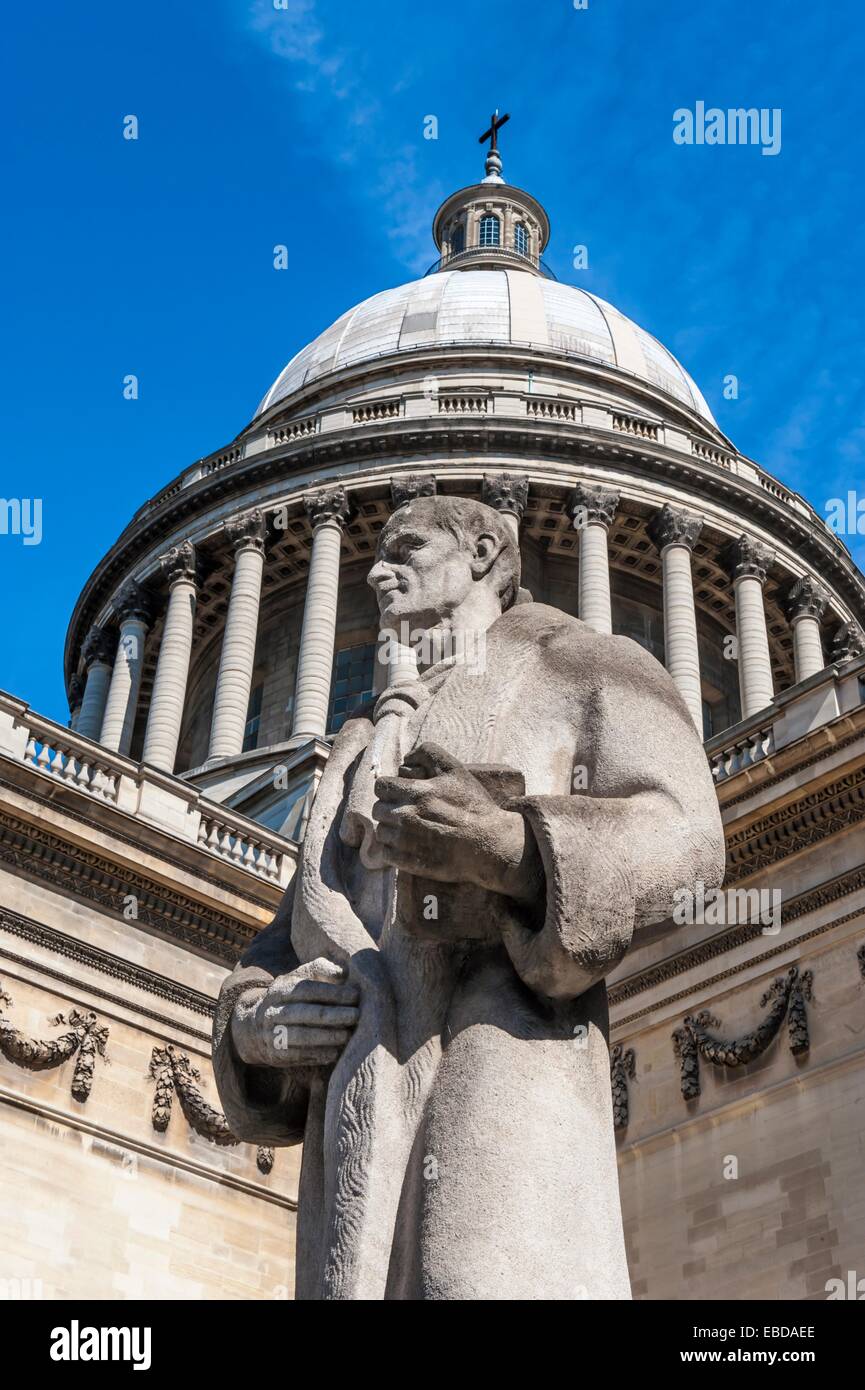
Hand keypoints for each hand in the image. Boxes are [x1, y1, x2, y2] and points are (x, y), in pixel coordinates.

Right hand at [231, 957, 358, 1070]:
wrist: (255, 1027)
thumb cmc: (289, 999)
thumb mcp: (298, 978)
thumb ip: (319, 969)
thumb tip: (342, 973)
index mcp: (280, 989)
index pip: (307, 989)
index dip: (332, 992)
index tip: (355, 995)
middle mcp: (274, 1011)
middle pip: (306, 1013)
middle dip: (333, 1015)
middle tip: (356, 1015)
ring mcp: (272, 1034)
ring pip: (302, 1036)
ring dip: (327, 1037)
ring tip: (348, 1035)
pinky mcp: (276, 1054)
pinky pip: (299, 1055)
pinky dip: (318, 1054)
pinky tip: (335, 1052)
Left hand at [372, 743, 542, 904]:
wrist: (489, 844)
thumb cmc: (473, 805)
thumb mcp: (455, 770)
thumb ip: (429, 754)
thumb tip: (405, 758)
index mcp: (415, 793)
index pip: (381, 786)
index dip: (389, 788)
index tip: (400, 794)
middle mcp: (406, 816)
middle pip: (378, 809)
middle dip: (389, 808)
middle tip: (407, 812)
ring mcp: (406, 841)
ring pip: (381, 832)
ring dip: (391, 829)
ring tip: (410, 830)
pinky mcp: (409, 862)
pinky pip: (386, 854)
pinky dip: (393, 850)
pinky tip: (410, 846)